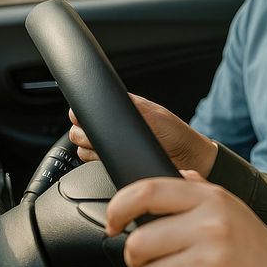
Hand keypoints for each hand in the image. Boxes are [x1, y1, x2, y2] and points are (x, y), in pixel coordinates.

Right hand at [69, 93, 217, 176]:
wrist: (188, 159)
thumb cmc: (176, 133)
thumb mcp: (154, 114)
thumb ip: (131, 107)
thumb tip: (107, 101)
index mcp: (119, 110)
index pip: (86, 109)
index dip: (82, 113)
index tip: (88, 117)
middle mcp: (111, 128)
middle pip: (78, 129)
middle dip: (86, 132)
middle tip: (107, 135)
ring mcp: (110, 147)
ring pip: (81, 147)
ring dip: (91, 148)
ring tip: (115, 147)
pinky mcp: (111, 165)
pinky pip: (89, 164)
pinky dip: (95, 161)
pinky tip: (113, 158)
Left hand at [108, 172, 266, 266]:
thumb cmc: (252, 245)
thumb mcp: (230, 204)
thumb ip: (195, 188)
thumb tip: (158, 179)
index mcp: (212, 199)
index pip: (148, 192)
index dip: (119, 207)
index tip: (113, 223)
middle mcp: (211, 226)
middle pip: (138, 243)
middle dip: (136, 258)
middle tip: (151, 261)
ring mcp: (210, 262)